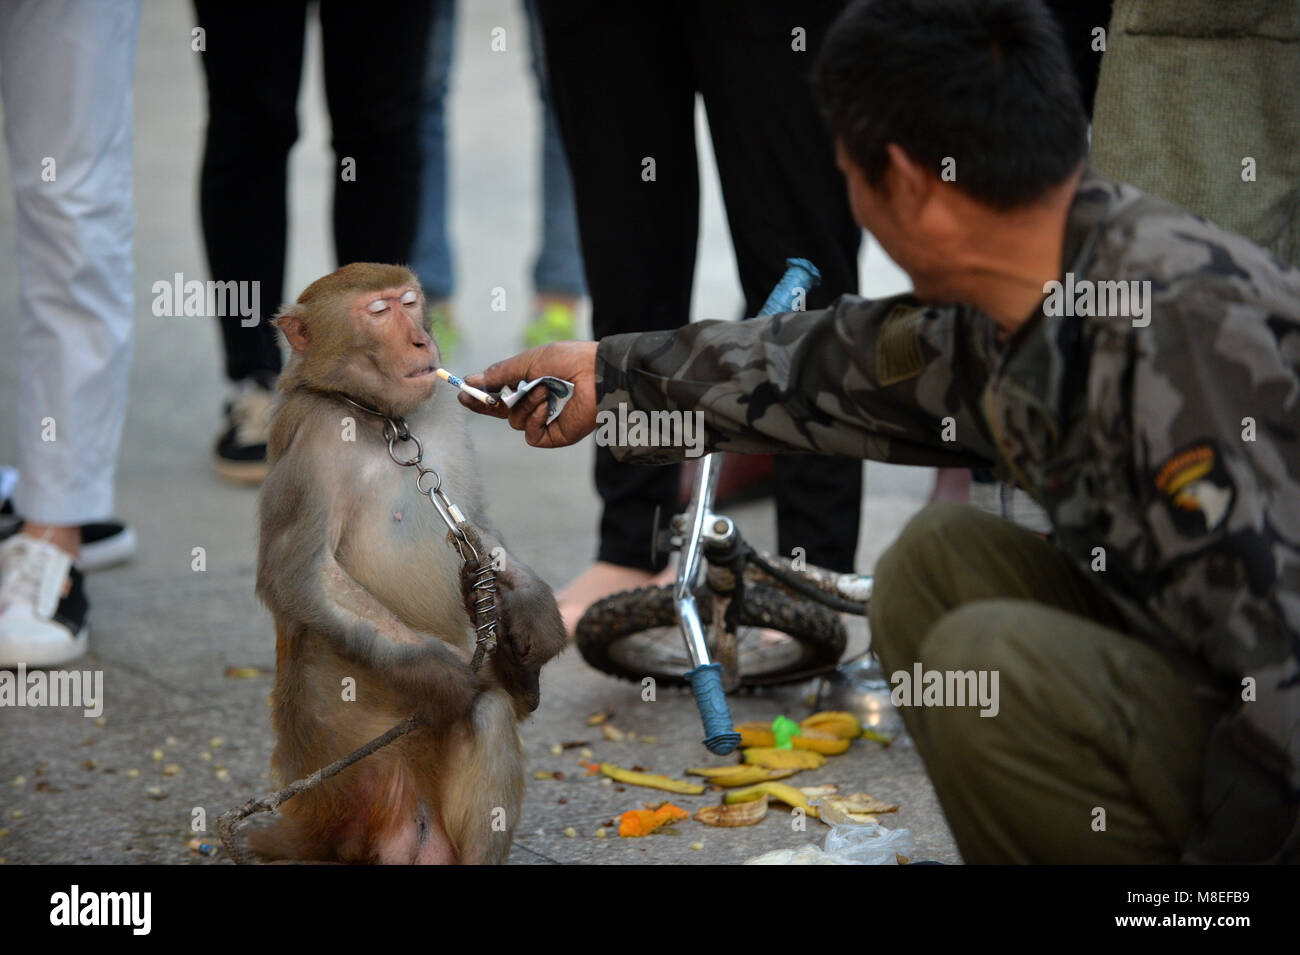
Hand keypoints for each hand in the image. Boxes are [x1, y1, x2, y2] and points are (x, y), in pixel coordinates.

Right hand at [460, 341, 599, 448]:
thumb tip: (473, 380)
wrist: (595, 373)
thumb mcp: (528, 361)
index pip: (501, 396)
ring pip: (515, 421)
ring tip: (544, 390)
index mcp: (532, 384)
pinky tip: (547, 406)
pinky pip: (530, 435)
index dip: (482, 397)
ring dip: (525, 404)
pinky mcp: (555, 435)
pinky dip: (535, 419)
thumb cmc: (568, 361)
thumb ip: (500, 374)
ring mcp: (546, 421)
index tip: (464, 393)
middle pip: (503, 413)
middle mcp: (538, 404)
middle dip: (487, 405)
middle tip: (471, 398)